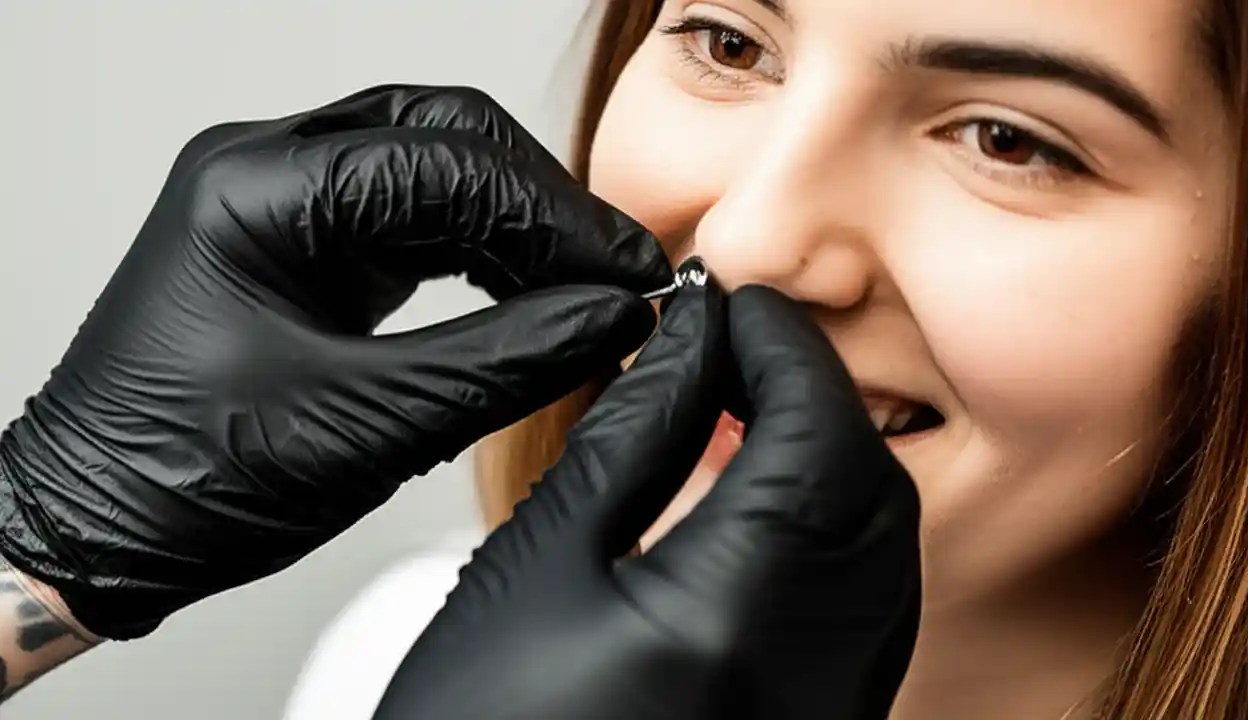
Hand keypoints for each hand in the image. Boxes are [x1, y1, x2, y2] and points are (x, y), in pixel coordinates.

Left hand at [0, 85, 669, 639]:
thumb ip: (506, 363)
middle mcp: (264, 171)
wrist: (101, 526)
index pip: (449, 165)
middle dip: (542, 204)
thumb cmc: (189, 481)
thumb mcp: (368, 428)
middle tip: (617, 269)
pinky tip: (529, 289)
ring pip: (434, 167)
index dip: (556, 219)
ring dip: (517, 224)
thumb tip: (611, 317)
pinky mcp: (303, 240)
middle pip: (445, 135)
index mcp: (259, 194)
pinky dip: (480, 249)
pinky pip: (411, 214)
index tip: (628, 270)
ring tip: (585, 285)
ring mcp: (282, 199)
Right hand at [374, 269, 922, 719]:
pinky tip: (768, 495)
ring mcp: (831, 712)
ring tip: (746, 406)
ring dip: (829, 455)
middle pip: (870, 488)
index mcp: (733, 625)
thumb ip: (629, 437)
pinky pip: (867, 602)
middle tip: (737, 344)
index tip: (734, 302)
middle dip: (814, 395)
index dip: (786, 349)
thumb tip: (686, 340)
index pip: (816, 438)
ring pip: (884, 545)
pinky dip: (830, 524)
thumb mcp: (536, 566)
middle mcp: (813, 681)